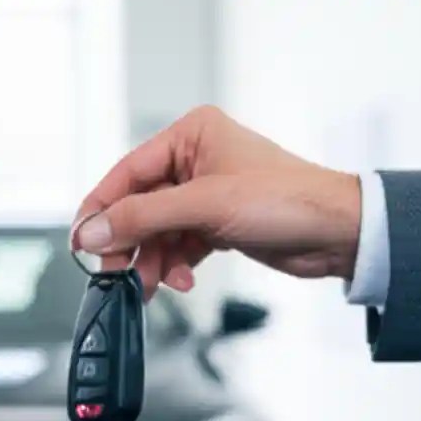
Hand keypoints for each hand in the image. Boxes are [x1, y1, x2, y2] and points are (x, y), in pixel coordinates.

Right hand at [72, 106, 361, 297]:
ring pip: (156, 231)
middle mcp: (195, 159)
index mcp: (191, 135)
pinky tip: (180, 280)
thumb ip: (142, 219)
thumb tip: (93, 231)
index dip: (101, 209)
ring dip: (151, 261)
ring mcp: (205, 193)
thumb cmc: (289, 200)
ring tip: (151, 285)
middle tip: (117, 273)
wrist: (339, 233)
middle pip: (138, 206)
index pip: (127, 172)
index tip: (81, 240)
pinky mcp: (216, 222)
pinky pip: (177, 246)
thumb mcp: (204, 207)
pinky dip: (173, 266)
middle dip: (130, 244)